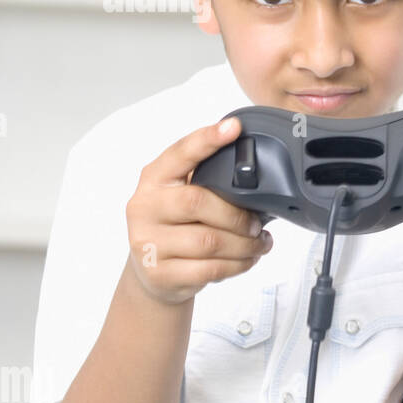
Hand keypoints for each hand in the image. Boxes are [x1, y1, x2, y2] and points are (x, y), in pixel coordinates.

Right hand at [125, 117, 273, 306]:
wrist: (153, 273)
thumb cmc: (177, 227)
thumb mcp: (183, 196)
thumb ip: (208, 180)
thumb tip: (256, 172)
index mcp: (154, 179)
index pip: (179, 153)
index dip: (206, 140)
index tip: (234, 128)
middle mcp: (144, 207)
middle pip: (198, 202)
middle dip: (237, 214)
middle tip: (256, 223)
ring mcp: (148, 242)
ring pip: (209, 241)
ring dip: (245, 244)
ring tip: (258, 243)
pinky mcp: (160, 274)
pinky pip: (211, 269)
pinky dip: (238, 265)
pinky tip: (247, 259)